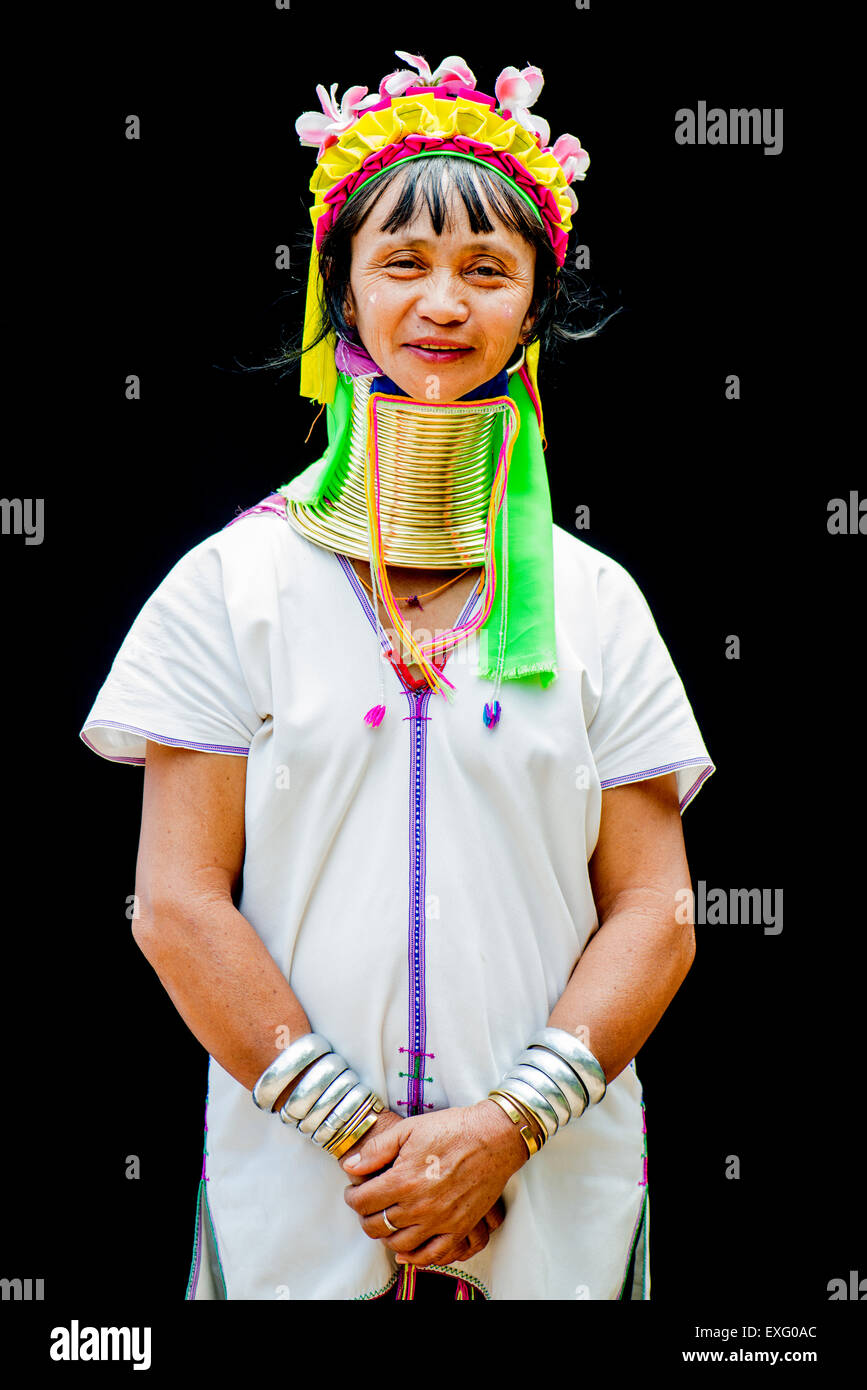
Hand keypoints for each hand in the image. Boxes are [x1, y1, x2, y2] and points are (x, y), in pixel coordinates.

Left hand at [342, 1101, 525, 1267]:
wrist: (492, 1138)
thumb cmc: (451, 1129)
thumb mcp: (409, 1129)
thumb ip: (377, 1149)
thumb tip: (351, 1166)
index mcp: (403, 1180)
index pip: (363, 1202)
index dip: (352, 1197)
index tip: (354, 1191)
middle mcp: (419, 1207)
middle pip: (376, 1226)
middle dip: (365, 1217)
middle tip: (367, 1206)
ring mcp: (440, 1221)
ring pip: (399, 1244)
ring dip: (385, 1236)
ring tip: (386, 1221)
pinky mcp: (459, 1228)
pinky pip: (432, 1255)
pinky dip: (414, 1258)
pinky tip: (405, 1250)